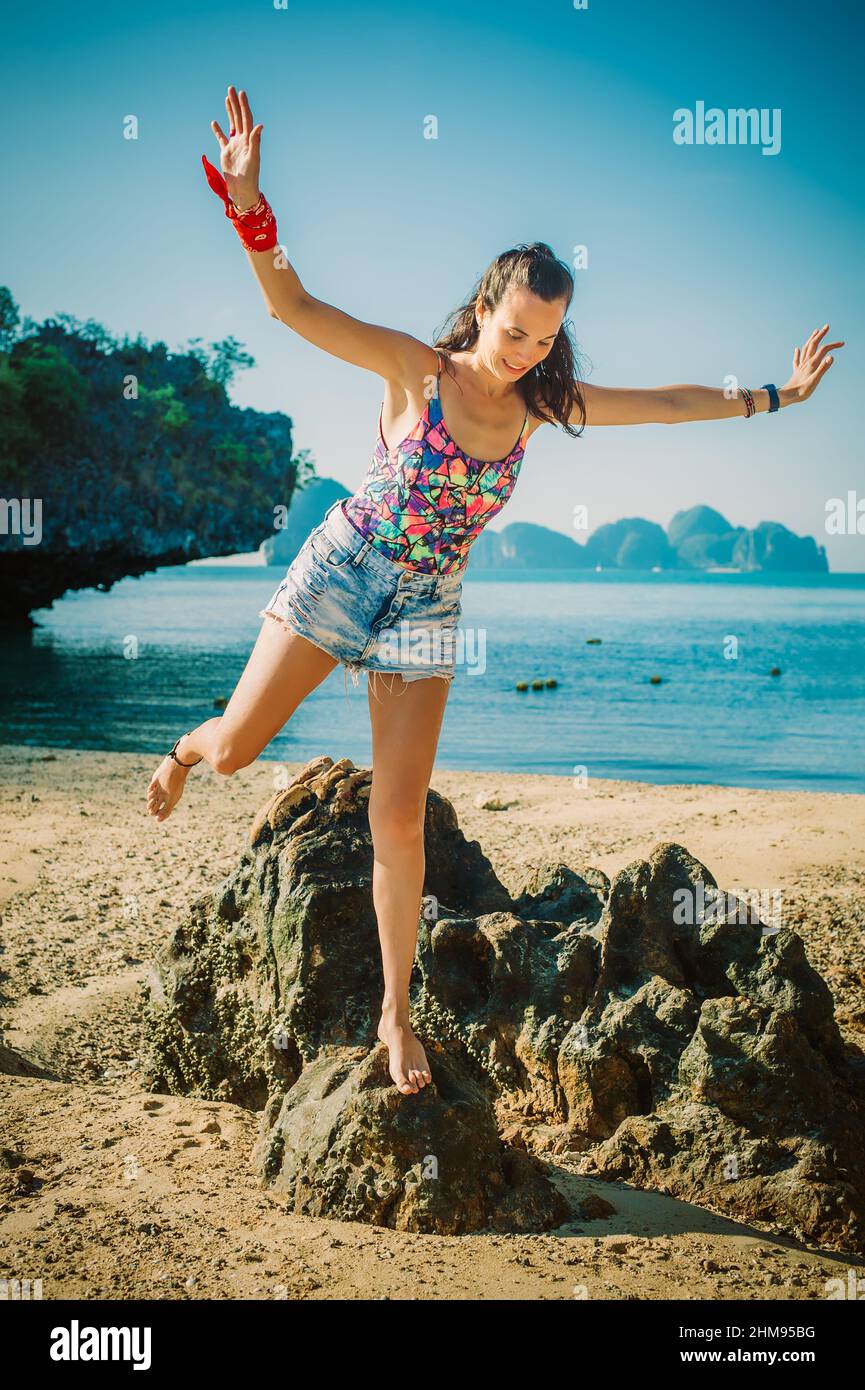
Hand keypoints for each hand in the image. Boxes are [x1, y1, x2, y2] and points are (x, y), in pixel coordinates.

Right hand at [210, 85, 262, 210]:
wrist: (242, 189)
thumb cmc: (250, 176)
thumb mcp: (253, 158)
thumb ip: (255, 141)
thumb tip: (260, 125)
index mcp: (249, 140)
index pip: (246, 118)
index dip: (244, 105)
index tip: (241, 93)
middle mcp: (242, 140)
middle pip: (238, 117)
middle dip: (235, 103)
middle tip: (231, 88)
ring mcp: (234, 145)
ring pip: (231, 124)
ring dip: (229, 111)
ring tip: (226, 98)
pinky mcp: (226, 152)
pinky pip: (221, 138)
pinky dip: (218, 130)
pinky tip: (214, 122)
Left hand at [781, 323, 843, 403]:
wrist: (786, 397)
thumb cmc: (801, 391)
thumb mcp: (815, 380)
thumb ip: (823, 368)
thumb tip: (831, 356)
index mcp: (812, 363)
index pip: (824, 350)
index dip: (833, 345)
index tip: (842, 343)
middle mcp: (806, 362)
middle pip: (813, 345)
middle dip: (820, 335)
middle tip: (826, 326)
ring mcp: (800, 367)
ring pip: (805, 349)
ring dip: (811, 339)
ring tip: (815, 332)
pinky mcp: (796, 372)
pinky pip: (796, 360)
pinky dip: (798, 353)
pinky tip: (797, 349)